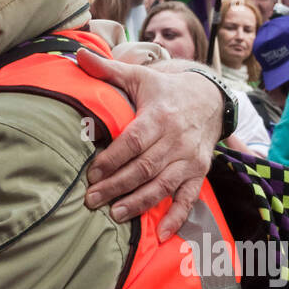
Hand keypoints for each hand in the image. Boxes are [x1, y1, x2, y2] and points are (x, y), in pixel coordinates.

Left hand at [76, 50, 219, 238]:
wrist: (210, 97)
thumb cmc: (164, 90)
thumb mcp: (139, 76)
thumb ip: (108, 69)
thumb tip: (78, 54)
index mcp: (159, 116)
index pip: (133, 141)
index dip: (112, 159)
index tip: (90, 174)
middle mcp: (176, 139)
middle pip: (144, 168)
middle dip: (116, 186)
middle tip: (91, 200)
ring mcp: (190, 158)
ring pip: (163, 185)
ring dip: (139, 203)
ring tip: (114, 215)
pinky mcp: (200, 172)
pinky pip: (190, 198)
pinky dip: (177, 216)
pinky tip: (162, 234)